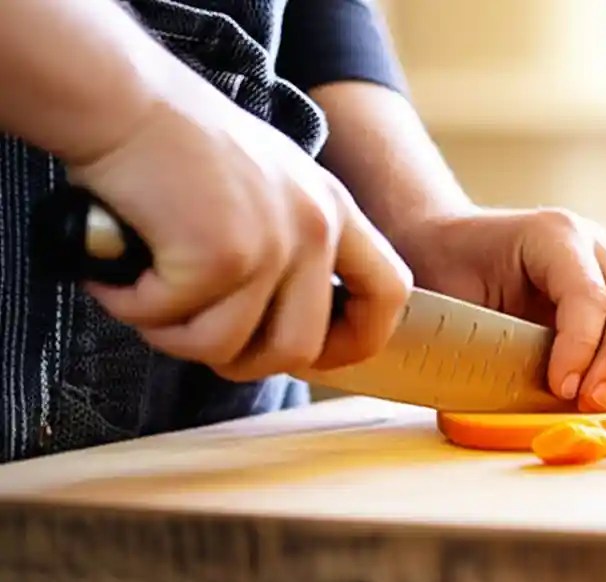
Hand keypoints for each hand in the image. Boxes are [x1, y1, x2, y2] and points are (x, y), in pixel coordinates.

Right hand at [67, 64, 412, 380]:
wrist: (120, 98)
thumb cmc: (174, 144)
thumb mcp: (266, 186)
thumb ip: (291, 246)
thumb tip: (291, 333)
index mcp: (334, 210)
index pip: (389, 292)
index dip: (358, 340)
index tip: (314, 356)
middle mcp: (315, 227)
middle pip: (300, 347)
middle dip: (241, 361)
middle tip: (193, 338)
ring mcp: (272, 242)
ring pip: (227, 346)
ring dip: (174, 335)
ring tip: (142, 291)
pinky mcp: (221, 256)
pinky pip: (174, 322)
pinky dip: (133, 306)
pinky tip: (118, 269)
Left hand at [398, 207, 605, 410]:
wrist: (449, 244)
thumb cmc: (447, 270)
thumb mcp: (458, 301)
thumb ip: (494, 343)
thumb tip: (526, 400)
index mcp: (552, 233)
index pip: (587, 293)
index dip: (582, 346)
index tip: (563, 389)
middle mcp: (592, 243)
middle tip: (591, 404)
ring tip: (598, 404)